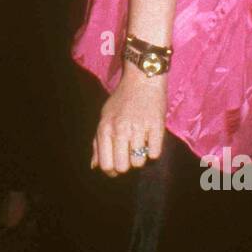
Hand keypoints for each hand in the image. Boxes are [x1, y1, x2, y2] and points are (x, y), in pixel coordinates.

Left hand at [91, 63, 165, 177]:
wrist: (142, 80)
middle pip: (122, 167)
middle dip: (126, 165)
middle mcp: (120, 130)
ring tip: (140, 144)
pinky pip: (155, 154)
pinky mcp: (156, 127)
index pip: (105, 165)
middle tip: (129, 155)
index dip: (112, 171)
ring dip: (141, 158)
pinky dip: (153, 151)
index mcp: (105, 129)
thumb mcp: (104, 118)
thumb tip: (95, 166)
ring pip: (139, 163)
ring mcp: (138, 129)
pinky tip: (150, 140)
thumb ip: (98, 143)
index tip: (117, 166)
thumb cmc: (121, 100)